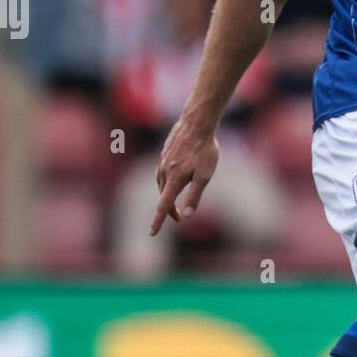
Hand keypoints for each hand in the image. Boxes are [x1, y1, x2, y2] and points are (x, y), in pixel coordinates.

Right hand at [150, 115, 219, 235]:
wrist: (196, 123)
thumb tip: (186, 216)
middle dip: (168, 210)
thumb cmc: (204, 150)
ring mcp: (163, 161)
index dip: (158, 221)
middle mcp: (165, 172)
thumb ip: (194, 196)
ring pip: (160, 184)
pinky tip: (171, 180)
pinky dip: (165, 182)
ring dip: (166, 196)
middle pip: (162, 196)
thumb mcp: (204, 176)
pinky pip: (161, 172)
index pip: (163, 205)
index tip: (152, 233)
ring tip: (174, 202)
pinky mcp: (165, 153)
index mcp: (174, 180)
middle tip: (178, 219)